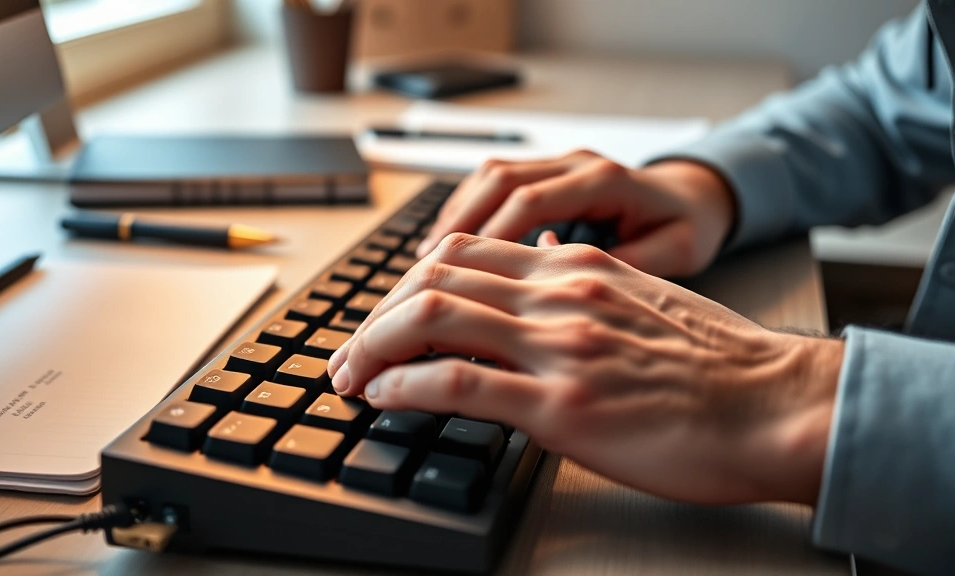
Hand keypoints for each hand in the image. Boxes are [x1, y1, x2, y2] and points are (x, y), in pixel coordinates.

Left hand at [329, 234, 842, 505]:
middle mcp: (558, 293)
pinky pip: (458, 383)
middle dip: (373, 315)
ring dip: (372, 347)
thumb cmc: (715, 362)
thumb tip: (532, 274)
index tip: (383, 314)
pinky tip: (384, 398)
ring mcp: (558, 347)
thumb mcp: (640, 297)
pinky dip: (404, 386)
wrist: (773, 405)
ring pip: (432, 317)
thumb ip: (579, 284)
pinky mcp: (562, 406)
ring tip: (349, 376)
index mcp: (574, 265)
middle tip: (347, 350)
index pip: (462, 252)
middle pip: (433, 276)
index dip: (406, 282)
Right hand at [417, 150, 736, 277]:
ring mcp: (559, 163)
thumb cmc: (687, 227)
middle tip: (427, 270)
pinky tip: (448, 245)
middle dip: (459, 225)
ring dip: (456, 216)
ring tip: (426, 260)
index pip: (532, 199)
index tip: (463, 275)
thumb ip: (632, 266)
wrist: (696, 197)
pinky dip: (467, 210)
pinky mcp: (547, 173)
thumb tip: (574, 288)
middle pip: (500, 179)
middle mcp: (576, 163)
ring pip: (489, 176)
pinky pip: (494, 182)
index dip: (491, 235)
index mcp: (606, 181)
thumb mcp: (677, 253)